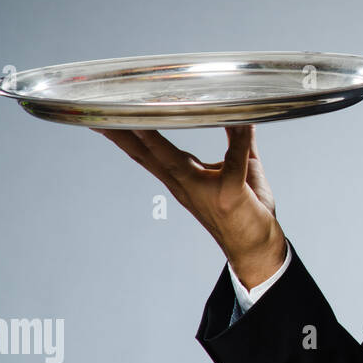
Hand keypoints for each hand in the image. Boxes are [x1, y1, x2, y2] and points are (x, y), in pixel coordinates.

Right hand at [91, 124, 285, 283]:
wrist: (258, 249)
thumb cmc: (247, 210)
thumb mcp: (242, 168)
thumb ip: (239, 141)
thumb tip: (239, 114)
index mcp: (183, 178)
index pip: (147, 154)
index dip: (124, 136)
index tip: (104, 116)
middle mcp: (186, 185)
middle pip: (148, 157)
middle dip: (124, 136)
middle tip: (104, 114)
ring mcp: (205, 191)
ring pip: (174, 162)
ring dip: (156, 141)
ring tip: (141, 120)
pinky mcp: (229, 196)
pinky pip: (234, 164)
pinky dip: (237, 141)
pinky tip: (240, 122)